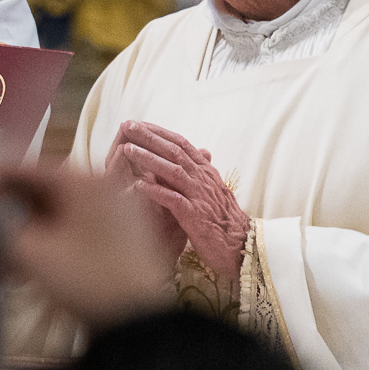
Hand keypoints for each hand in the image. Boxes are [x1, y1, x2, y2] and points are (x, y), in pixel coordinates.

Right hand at [0, 162, 176, 327]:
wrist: (142, 331)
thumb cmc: (89, 281)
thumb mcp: (34, 252)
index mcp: (81, 180)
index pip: (13, 169)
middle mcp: (90, 192)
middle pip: (19, 197)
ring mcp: (95, 222)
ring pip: (30, 223)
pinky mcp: (94, 251)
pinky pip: (47, 242)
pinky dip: (15, 254)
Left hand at [104, 121, 249, 284]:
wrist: (241, 246)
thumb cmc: (221, 219)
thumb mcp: (208, 191)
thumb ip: (195, 174)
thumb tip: (180, 157)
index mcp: (206, 172)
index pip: (182, 144)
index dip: (160, 132)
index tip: (138, 123)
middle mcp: (203, 179)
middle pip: (174, 152)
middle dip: (150, 137)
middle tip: (127, 125)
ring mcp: (200, 196)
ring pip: (173, 171)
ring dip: (149, 159)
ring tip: (127, 150)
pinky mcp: (196, 216)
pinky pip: (174, 200)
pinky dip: (156, 191)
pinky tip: (138, 186)